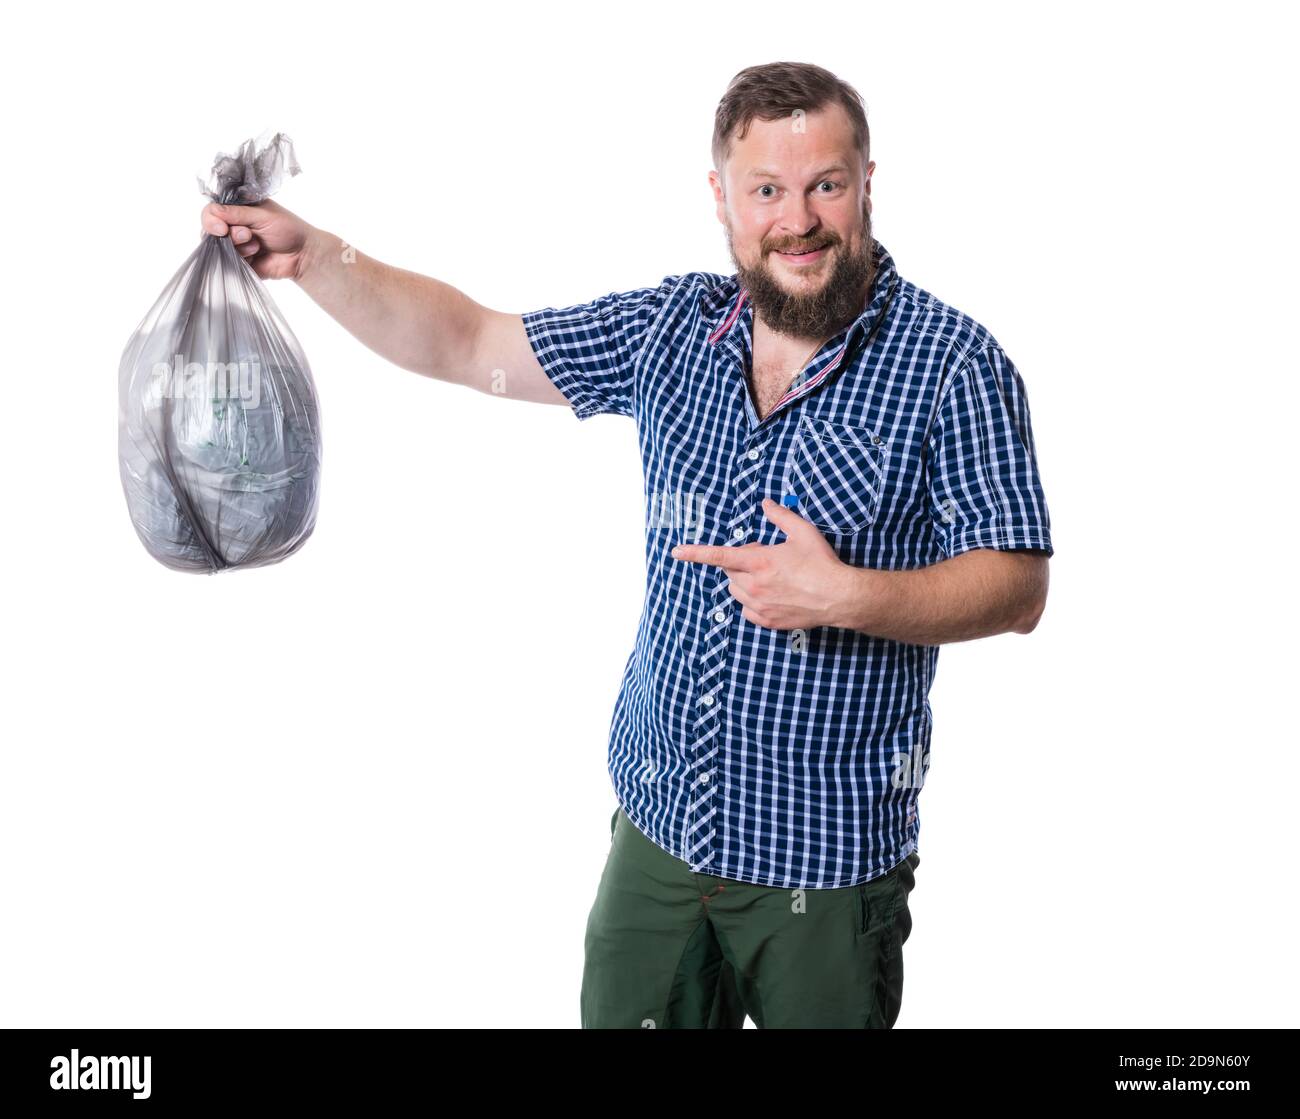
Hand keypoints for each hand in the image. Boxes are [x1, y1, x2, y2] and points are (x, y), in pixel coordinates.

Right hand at [200, 198, 318, 281]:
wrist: (303, 254)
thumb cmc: (288, 229)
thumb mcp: (262, 215)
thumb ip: (236, 213)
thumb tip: (211, 213)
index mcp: (237, 209)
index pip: (211, 212)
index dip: (211, 220)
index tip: (222, 229)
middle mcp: (232, 226)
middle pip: (211, 231)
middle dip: (229, 235)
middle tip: (248, 235)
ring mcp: (235, 245)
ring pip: (219, 249)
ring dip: (239, 248)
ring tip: (258, 246)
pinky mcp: (240, 262)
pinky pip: (230, 264)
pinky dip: (242, 261)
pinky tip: (257, 257)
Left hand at [670, 497, 857, 630]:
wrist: (838, 596)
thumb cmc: (821, 564)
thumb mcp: (802, 532)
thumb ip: (780, 516)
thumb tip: (766, 504)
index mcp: (759, 561)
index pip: (719, 556)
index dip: (695, 553)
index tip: (677, 551)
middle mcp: (754, 585)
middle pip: (729, 572)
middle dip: (740, 562)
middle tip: (764, 558)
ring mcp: (759, 605)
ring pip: (735, 590)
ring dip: (743, 581)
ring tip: (768, 576)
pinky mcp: (766, 620)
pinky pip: (746, 609)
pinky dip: (752, 600)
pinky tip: (770, 594)